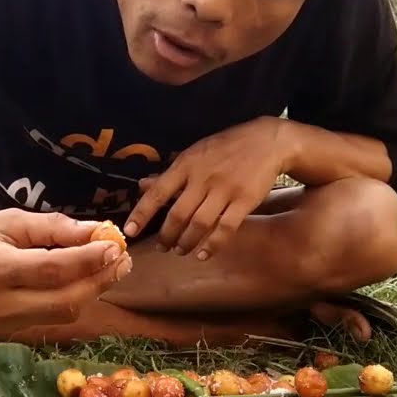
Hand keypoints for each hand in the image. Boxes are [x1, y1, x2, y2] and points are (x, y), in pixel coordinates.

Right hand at [0, 209, 131, 329]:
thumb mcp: (8, 220)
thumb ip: (52, 228)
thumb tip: (96, 232)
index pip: (51, 269)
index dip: (88, 259)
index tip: (115, 244)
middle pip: (64, 299)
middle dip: (100, 280)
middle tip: (123, 259)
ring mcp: (4, 322)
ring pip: (64, 313)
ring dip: (93, 290)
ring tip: (112, 267)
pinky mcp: (12, 330)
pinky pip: (54, 317)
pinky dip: (76, 297)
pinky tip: (88, 279)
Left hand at [124, 117, 295, 259]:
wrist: (267, 141)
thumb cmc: (225, 148)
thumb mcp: (194, 153)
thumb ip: (169, 174)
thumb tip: (142, 185)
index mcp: (186, 164)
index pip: (158, 192)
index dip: (142, 214)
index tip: (129, 232)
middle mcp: (203, 178)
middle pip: (178, 214)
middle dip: (166, 236)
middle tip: (161, 248)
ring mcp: (225, 190)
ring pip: (199, 224)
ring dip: (186, 242)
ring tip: (180, 251)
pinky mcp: (245, 201)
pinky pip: (225, 228)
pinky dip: (212, 245)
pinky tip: (203, 255)